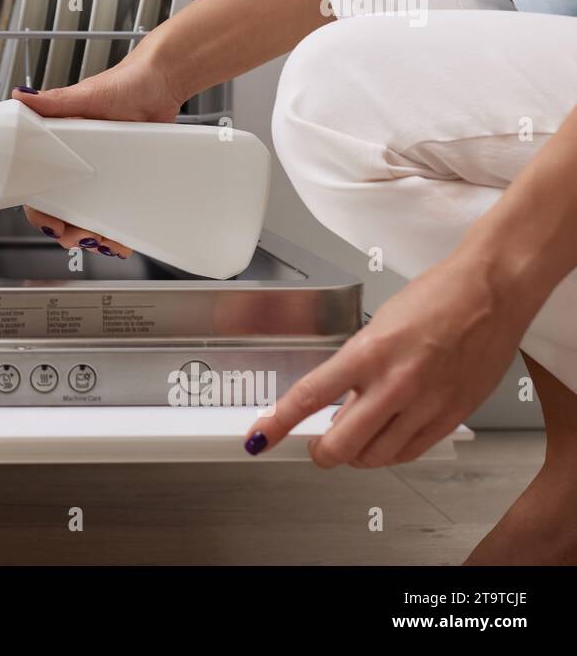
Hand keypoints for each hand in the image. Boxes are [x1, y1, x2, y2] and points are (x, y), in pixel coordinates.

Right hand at [12, 49, 184, 256]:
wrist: (163, 81)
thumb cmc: (123, 82)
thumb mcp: (84, 95)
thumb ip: (52, 102)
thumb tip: (21, 98)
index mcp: (59, 146)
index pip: (38, 185)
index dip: (40, 209)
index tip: (50, 223)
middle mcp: (76, 163)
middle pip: (62, 208)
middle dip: (68, 230)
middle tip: (79, 236)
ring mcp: (102, 173)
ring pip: (89, 215)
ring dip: (92, 234)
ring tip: (104, 240)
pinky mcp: (126, 177)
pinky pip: (117, 209)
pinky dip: (118, 228)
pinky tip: (123, 237)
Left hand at [244, 250, 533, 465]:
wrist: (490, 293)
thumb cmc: (435, 299)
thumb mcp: (377, 328)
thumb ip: (355, 369)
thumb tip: (335, 407)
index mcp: (368, 353)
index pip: (309, 396)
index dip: (279, 424)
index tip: (260, 437)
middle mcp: (395, 383)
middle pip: (341, 444)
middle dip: (321, 452)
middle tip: (316, 446)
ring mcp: (426, 404)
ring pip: (375, 457)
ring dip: (356, 455)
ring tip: (353, 439)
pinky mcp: (452, 417)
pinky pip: (410, 453)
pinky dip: (389, 454)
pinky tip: (384, 440)